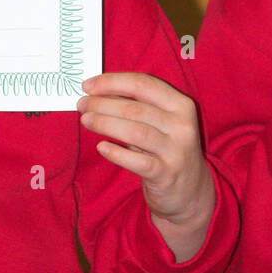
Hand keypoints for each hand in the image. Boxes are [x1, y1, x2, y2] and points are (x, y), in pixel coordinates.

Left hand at [77, 71, 215, 261]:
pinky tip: (101, 147)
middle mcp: (182, 125)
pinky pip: (138, 161)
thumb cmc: (165, 149)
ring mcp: (176, 151)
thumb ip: (135, 106)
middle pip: (136, 108)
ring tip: (86, 120)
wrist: (189, 190)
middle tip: (82, 104)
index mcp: (181, 105)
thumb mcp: (159, 123)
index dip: (112, 82)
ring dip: (106, 123)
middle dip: (103, 104)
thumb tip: (97, 92)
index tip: (88, 85)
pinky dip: (117, 153)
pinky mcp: (166, 174)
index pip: (143, 84)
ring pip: (136, 132)